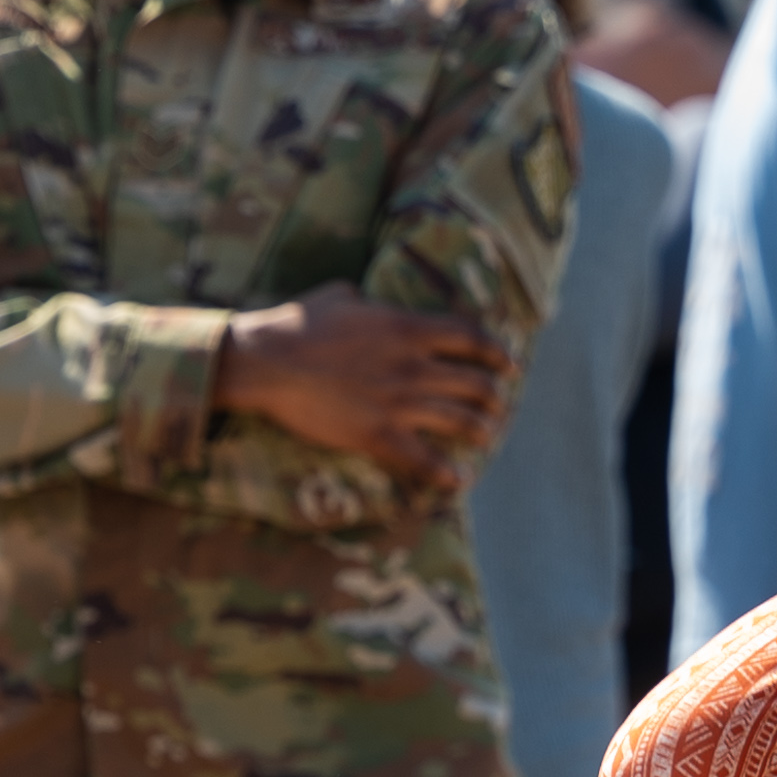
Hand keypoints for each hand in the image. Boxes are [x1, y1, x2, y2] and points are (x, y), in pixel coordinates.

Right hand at [216, 283, 515, 495]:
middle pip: (474, 382)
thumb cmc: (297, 324)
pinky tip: (459, 479)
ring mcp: (397, 402)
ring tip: (488, 434)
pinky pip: (423, 459)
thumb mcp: (341, 296)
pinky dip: (446, 472)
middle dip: (494, 396)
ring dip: (481, 429)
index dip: (497, 351)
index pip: (471, 338)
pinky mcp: (377, 435)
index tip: (509, 363)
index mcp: (407, 328)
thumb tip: (369, 299)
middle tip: (499, 403)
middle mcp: (412, 366)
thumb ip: (368, 301)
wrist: (267, 362)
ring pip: (459, 420)